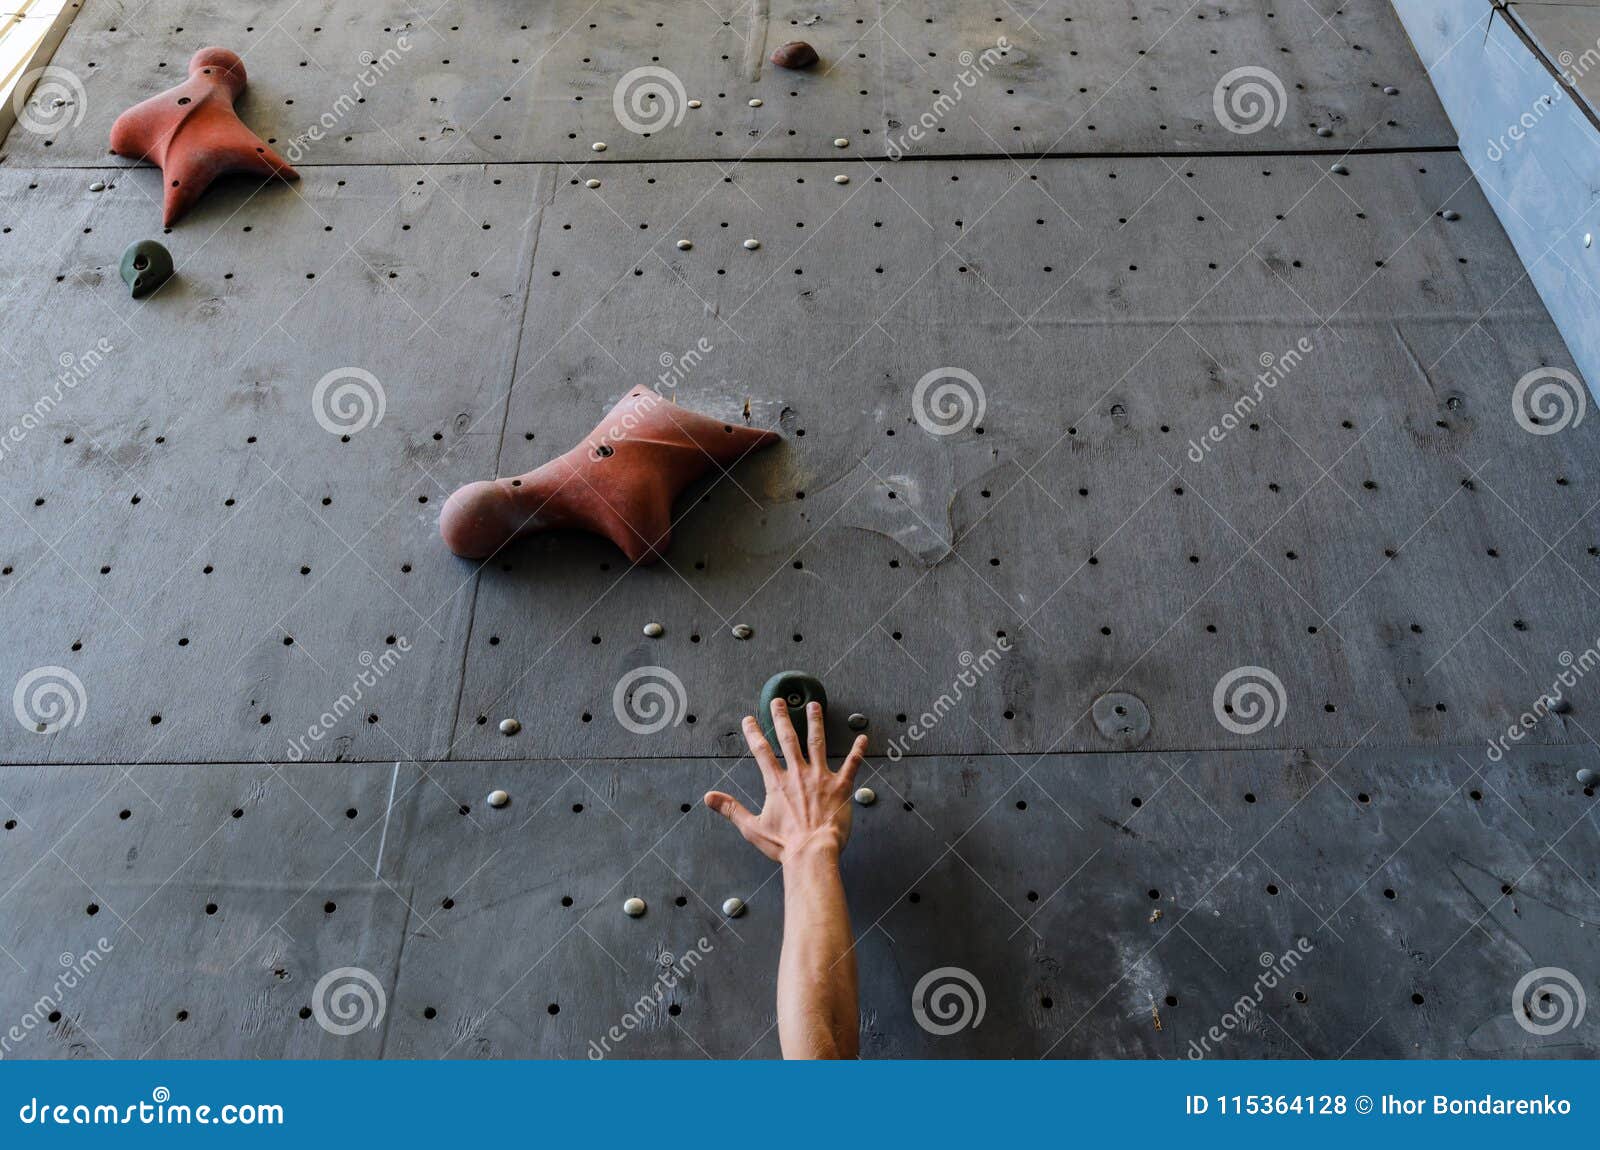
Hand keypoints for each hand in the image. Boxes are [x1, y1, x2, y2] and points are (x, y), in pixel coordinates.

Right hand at [704, 698, 867, 864]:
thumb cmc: (784, 844)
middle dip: (782, 718)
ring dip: (815, 723)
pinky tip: (863, 737)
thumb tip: (709, 797)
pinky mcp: (840, 787)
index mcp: (777, 783)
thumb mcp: (752, 827)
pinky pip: (852, 765)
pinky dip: (858, 751)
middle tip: (778, 701)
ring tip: (814, 706)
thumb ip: (731, 809)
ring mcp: (820, 778)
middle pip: (788, 739)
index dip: (754, 733)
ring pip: (817, 743)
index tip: (748, 719)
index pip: (762, 751)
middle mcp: (798, 774)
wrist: (812, 853)